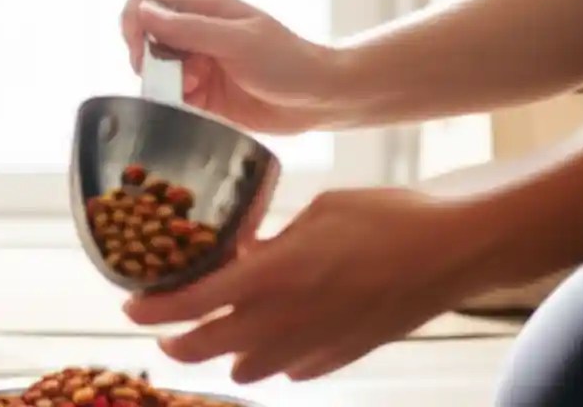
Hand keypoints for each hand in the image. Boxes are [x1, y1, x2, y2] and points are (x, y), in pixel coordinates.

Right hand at [120, 0, 339, 133]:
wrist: (320, 98)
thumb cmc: (288, 61)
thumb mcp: (238, 41)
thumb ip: (190, 29)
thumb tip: (143, 13)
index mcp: (205, 7)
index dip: (133, 20)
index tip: (138, 50)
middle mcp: (196, 32)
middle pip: (145, 37)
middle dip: (148, 61)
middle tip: (171, 79)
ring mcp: (199, 63)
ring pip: (155, 71)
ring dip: (166, 85)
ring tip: (197, 93)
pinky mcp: (203, 94)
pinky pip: (171, 97)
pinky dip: (176, 104)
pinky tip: (201, 108)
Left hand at [123, 188, 491, 383]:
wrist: (452, 252)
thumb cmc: (387, 218)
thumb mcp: (316, 212)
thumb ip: (272, 239)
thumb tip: (245, 253)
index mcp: (273, 274)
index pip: (191, 302)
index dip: (153, 310)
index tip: (129, 307)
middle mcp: (286, 317)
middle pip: (208, 347)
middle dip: (177, 342)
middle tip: (164, 332)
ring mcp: (315, 343)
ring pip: (249, 368)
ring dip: (226, 353)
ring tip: (221, 330)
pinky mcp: (342, 355)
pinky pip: (293, 370)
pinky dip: (275, 358)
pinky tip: (280, 336)